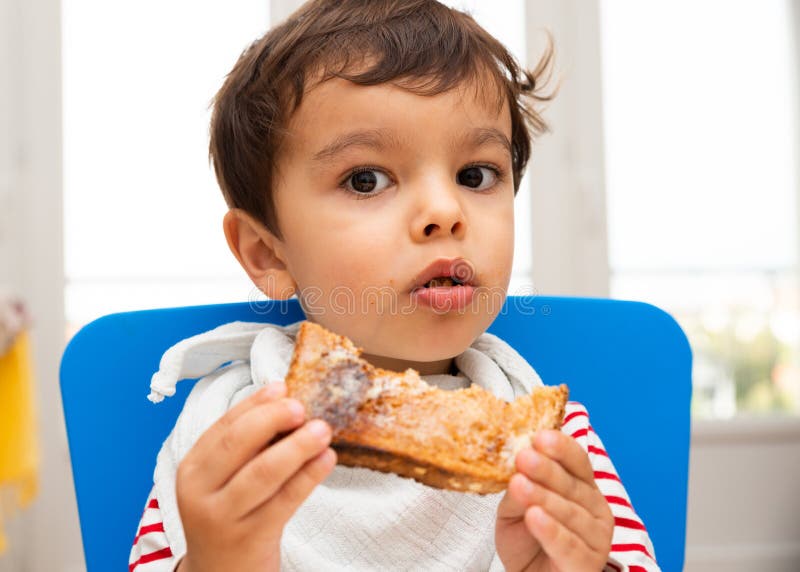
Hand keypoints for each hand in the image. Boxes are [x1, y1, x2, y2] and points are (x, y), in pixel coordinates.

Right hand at [175, 382, 335, 571]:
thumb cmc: (229, 514)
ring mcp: (225, 516)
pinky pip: (286, 500)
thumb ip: (246, 444)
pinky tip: (327, 460)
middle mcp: (201, 492)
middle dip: (273, 419)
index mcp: (192, 468)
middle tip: (302, 407)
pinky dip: (309, 476)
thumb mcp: (223, 480)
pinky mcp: (253, 537)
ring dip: (297, 446)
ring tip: (323, 430)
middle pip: (238, 444)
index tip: (283, 387)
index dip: (255, 404)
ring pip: (263, 472)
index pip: (223, 427)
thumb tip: (284, 396)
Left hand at [495, 430, 613, 571]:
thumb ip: (517, 487)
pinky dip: (551, 530)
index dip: (560, 448)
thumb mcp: (514, 508)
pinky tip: (534, 516)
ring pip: (570, 513)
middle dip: (546, 469)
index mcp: (581, 486)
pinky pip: (569, 545)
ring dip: (544, 497)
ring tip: (520, 485)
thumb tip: (514, 466)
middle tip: (523, 456)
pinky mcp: (588, 564)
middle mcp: (595, 508)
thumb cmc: (527, 539)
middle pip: (572, 484)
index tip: (539, 436)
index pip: (576, 460)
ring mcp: (596, 537)